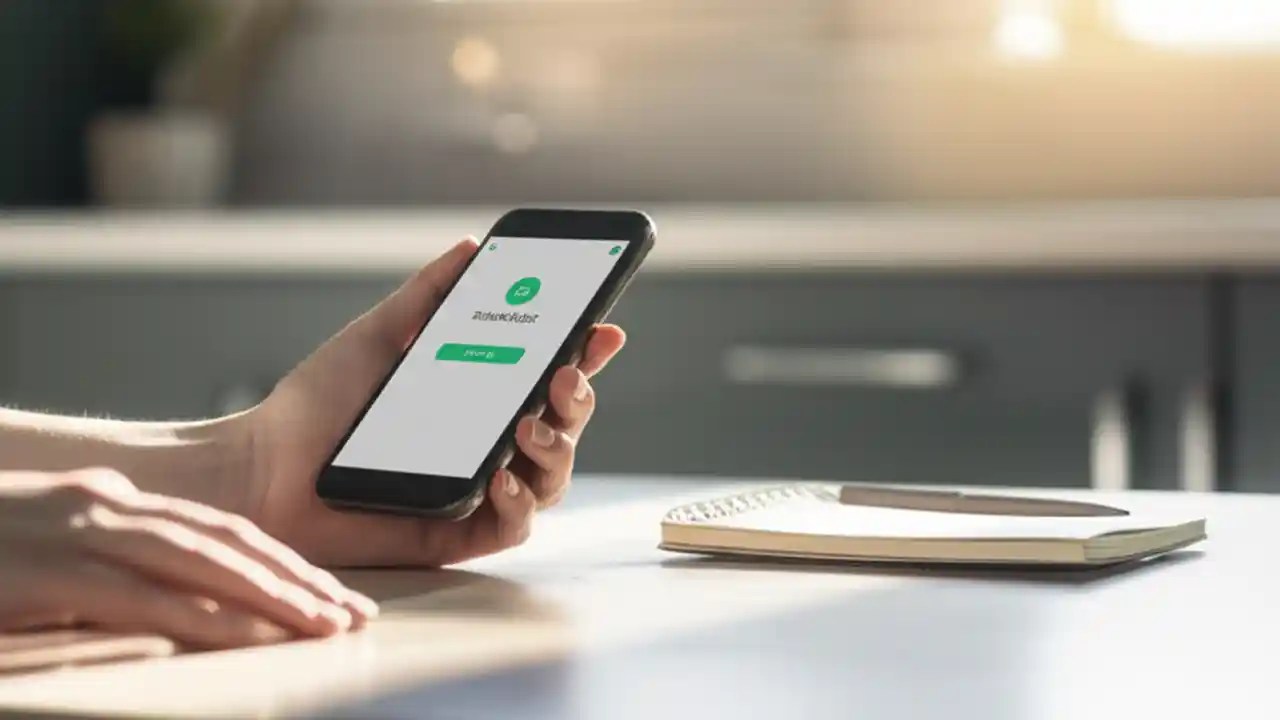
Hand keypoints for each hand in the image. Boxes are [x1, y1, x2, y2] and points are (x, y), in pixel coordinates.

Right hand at [0, 468, 376, 649]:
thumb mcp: (51, 547)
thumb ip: (110, 556)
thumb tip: (168, 584)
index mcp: (111, 499)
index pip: (218, 529)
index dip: (280, 561)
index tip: (329, 592)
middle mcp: (106, 504)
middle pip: (226, 539)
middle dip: (296, 577)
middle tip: (352, 612)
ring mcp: (78, 531)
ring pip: (201, 560)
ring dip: (272, 594)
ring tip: (325, 624)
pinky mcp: (49, 569)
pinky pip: (146, 596)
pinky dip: (206, 616)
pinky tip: (252, 636)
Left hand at [235, 239, 625, 566]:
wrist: (262, 469)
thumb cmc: (314, 405)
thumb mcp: (377, 337)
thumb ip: (426, 296)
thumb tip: (470, 248)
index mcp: (476, 396)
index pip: (545, 376)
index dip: (583, 356)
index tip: (603, 330)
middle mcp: (487, 443)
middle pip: (563, 426)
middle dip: (579, 399)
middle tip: (565, 375)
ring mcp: (478, 491)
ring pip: (552, 478)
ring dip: (557, 449)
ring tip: (528, 427)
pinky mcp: (459, 533)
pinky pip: (515, 526)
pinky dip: (520, 503)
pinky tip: (500, 478)